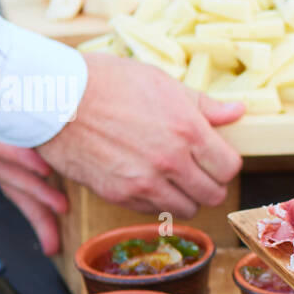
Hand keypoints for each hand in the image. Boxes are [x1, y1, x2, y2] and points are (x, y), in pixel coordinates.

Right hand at [38, 52, 243, 219]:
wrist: (55, 98)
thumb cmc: (107, 82)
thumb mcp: (162, 83)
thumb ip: (204, 105)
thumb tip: (238, 111)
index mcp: (187, 130)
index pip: (230, 167)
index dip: (225, 163)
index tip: (215, 156)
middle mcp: (170, 161)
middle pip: (214, 194)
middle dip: (210, 183)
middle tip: (197, 170)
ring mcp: (144, 182)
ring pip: (187, 209)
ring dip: (185, 196)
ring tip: (172, 176)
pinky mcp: (120, 195)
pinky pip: (153, 211)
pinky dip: (156, 200)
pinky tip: (146, 178)